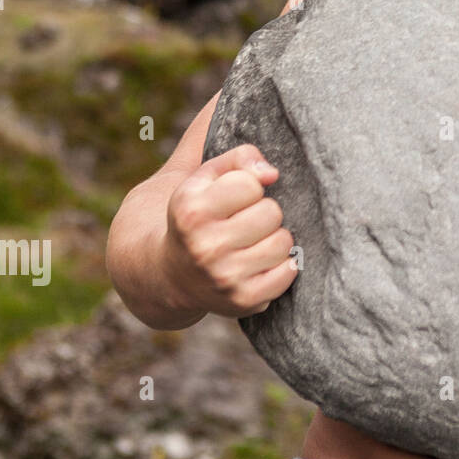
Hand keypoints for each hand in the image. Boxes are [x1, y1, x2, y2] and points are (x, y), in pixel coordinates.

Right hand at [163, 144, 297, 318]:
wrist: (169, 273)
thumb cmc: (197, 215)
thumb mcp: (204, 178)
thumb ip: (238, 158)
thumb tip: (272, 174)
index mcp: (191, 211)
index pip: (251, 183)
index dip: (248, 186)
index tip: (234, 197)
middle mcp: (204, 247)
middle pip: (271, 212)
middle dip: (263, 211)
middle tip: (245, 221)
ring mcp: (224, 277)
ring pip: (283, 242)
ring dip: (274, 237)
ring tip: (252, 241)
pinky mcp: (242, 300)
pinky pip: (288, 273)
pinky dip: (282, 265)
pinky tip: (261, 262)